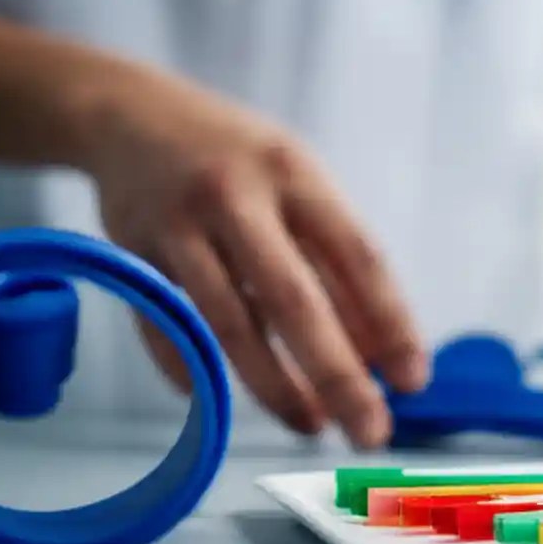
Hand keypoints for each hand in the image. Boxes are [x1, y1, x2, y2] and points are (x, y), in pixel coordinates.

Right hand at [73, 62, 427, 446]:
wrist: (128, 112)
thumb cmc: (239, 161)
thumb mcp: (298, 184)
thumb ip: (336, 260)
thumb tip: (382, 351)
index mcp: (296, 175)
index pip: (358, 256)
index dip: (392, 322)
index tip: (413, 380)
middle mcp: (238, 197)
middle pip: (295, 300)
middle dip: (338, 374)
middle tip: (370, 431)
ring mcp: (179, 225)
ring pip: (228, 323)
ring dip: (274, 386)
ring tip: (310, 425)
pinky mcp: (130, 253)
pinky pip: (165, 328)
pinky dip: (193, 370)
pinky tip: (220, 403)